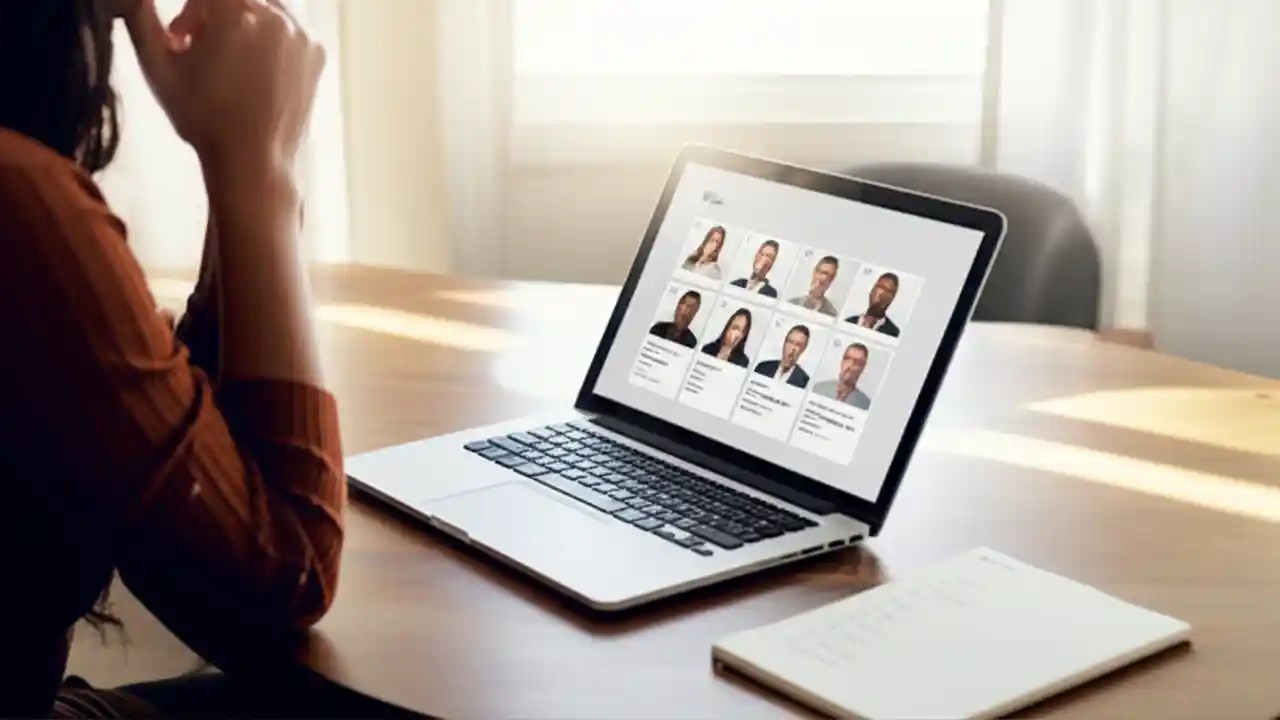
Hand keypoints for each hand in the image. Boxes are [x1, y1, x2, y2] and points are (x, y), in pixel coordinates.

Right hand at [125, 0, 324, 169]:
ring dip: (240, 21)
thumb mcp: (158, 66)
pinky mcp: (316, 53)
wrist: (253, 162)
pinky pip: (286, 28)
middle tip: (197, 50)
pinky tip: (253, 73)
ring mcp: (301, 34)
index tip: (181, 36)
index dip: (188, 10)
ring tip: (226, 62)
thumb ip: (139, 15)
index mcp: (237, 13)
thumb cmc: (203, 118)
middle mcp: (276, 16)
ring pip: (261, 7)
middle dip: (210, 13)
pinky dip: (267, 38)